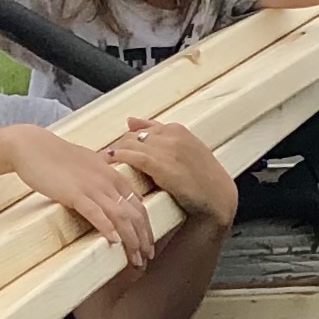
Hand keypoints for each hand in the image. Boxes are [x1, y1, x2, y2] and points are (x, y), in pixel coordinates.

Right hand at [5, 122, 158, 268]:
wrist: (32, 146)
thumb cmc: (58, 156)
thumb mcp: (91, 163)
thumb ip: (107, 177)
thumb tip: (121, 190)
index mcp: (113, 175)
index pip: (139, 206)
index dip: (147, 228)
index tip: (148, 245)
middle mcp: (107, 182)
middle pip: (135, 214)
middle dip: (144, 239)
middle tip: (147, 258)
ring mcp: (92, 188)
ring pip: (121, 217)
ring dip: (131, 240)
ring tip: (135, 258)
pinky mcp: (74, 193)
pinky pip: (95, 213)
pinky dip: (107, 228)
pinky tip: (113, 241)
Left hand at [107, 117, 238, 227]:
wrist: (218, 198)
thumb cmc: (203, 178)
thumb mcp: (185, 149)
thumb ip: (159, 133)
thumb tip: (131, 120)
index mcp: (176, 129)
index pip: (142, 129)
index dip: (127, 140)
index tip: (115, 150)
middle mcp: (171, 135)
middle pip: (133, 136)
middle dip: (117, 146)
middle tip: (102, 159)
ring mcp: (167, 149)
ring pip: (130, 144)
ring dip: (114, 152)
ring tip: (100, 163)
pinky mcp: (162, 165)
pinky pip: (134, 156)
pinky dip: (119, 157)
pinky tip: (109, 161)